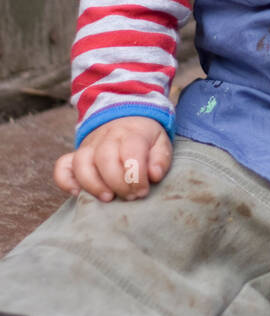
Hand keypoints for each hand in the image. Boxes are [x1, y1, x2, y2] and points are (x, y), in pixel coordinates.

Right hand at [53, 117, 172, 202]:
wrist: (126, 117)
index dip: (137, 175)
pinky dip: (66, 181)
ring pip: (82, 163)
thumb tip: (155, 175)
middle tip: (130, 197)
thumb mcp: (161, 143)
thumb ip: (160, 159)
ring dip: (93, 184)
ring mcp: (89, 145)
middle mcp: (107, 137)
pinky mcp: (76, 155)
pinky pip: (63, 166)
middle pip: (105, 158)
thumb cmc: (145, 137)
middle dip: (117, 182)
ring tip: (108, 198)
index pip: (131, 152)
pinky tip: (77, 193)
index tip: (143, 190)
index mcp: (131, 133)